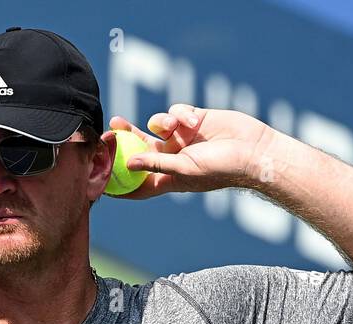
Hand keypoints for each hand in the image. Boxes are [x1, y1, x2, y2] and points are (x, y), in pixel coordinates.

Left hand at [102, 104, 271, 198]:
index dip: (121, 183)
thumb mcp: (184, 169)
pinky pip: (176, 111)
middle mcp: (174, 158)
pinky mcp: (194, 120)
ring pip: (157, 125)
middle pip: (141, 149)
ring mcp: (184, 138)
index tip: (100, 179)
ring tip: (173, 125)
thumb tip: (129, 161)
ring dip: (160, 122)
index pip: (139, 184)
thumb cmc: (220, 168)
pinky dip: (179, 112)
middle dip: (126, 138)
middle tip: (111, 127)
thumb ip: (156, 163)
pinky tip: (191, 118)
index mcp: (169, 177)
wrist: (252, 150)